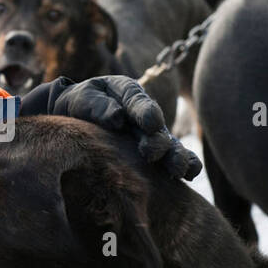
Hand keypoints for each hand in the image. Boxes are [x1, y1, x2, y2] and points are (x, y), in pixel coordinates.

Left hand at [19, 75, 201, 180]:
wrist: (77, 117)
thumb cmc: (78, 104)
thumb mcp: (81, 98)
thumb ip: (96, 106)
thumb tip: (117, 118)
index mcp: (126, 92)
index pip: (136, 100)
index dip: (145, 112)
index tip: (149, 124)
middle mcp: (145, 112)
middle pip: (156, 127)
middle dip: (156, 141)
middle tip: (151, 154)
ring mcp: (153, 133)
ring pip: (170, 144)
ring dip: (176, 156)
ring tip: (178, 170)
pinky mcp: (157, 153)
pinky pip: (174, 157)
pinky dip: (186, 164)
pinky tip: (190, 175)